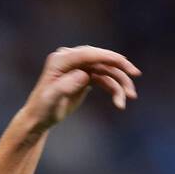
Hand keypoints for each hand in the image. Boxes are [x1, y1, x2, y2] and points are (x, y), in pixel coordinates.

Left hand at [22, 45, 141, 134]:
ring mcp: (79, 67)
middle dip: (119, 67)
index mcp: (61, 59)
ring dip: (119, 83)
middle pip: (100, 59)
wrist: (39, 119)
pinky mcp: (86, 77)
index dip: (106, 56)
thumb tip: (83, 75)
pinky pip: (104, 80)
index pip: (88, 53)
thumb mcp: (51, 100)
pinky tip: (120, 103)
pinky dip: (114, 90)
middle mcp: (71, 59)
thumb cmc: (42, 110)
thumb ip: (65, 86)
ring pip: (106, 71)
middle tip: (135, 74)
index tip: (123, 61)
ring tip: (130, 97)